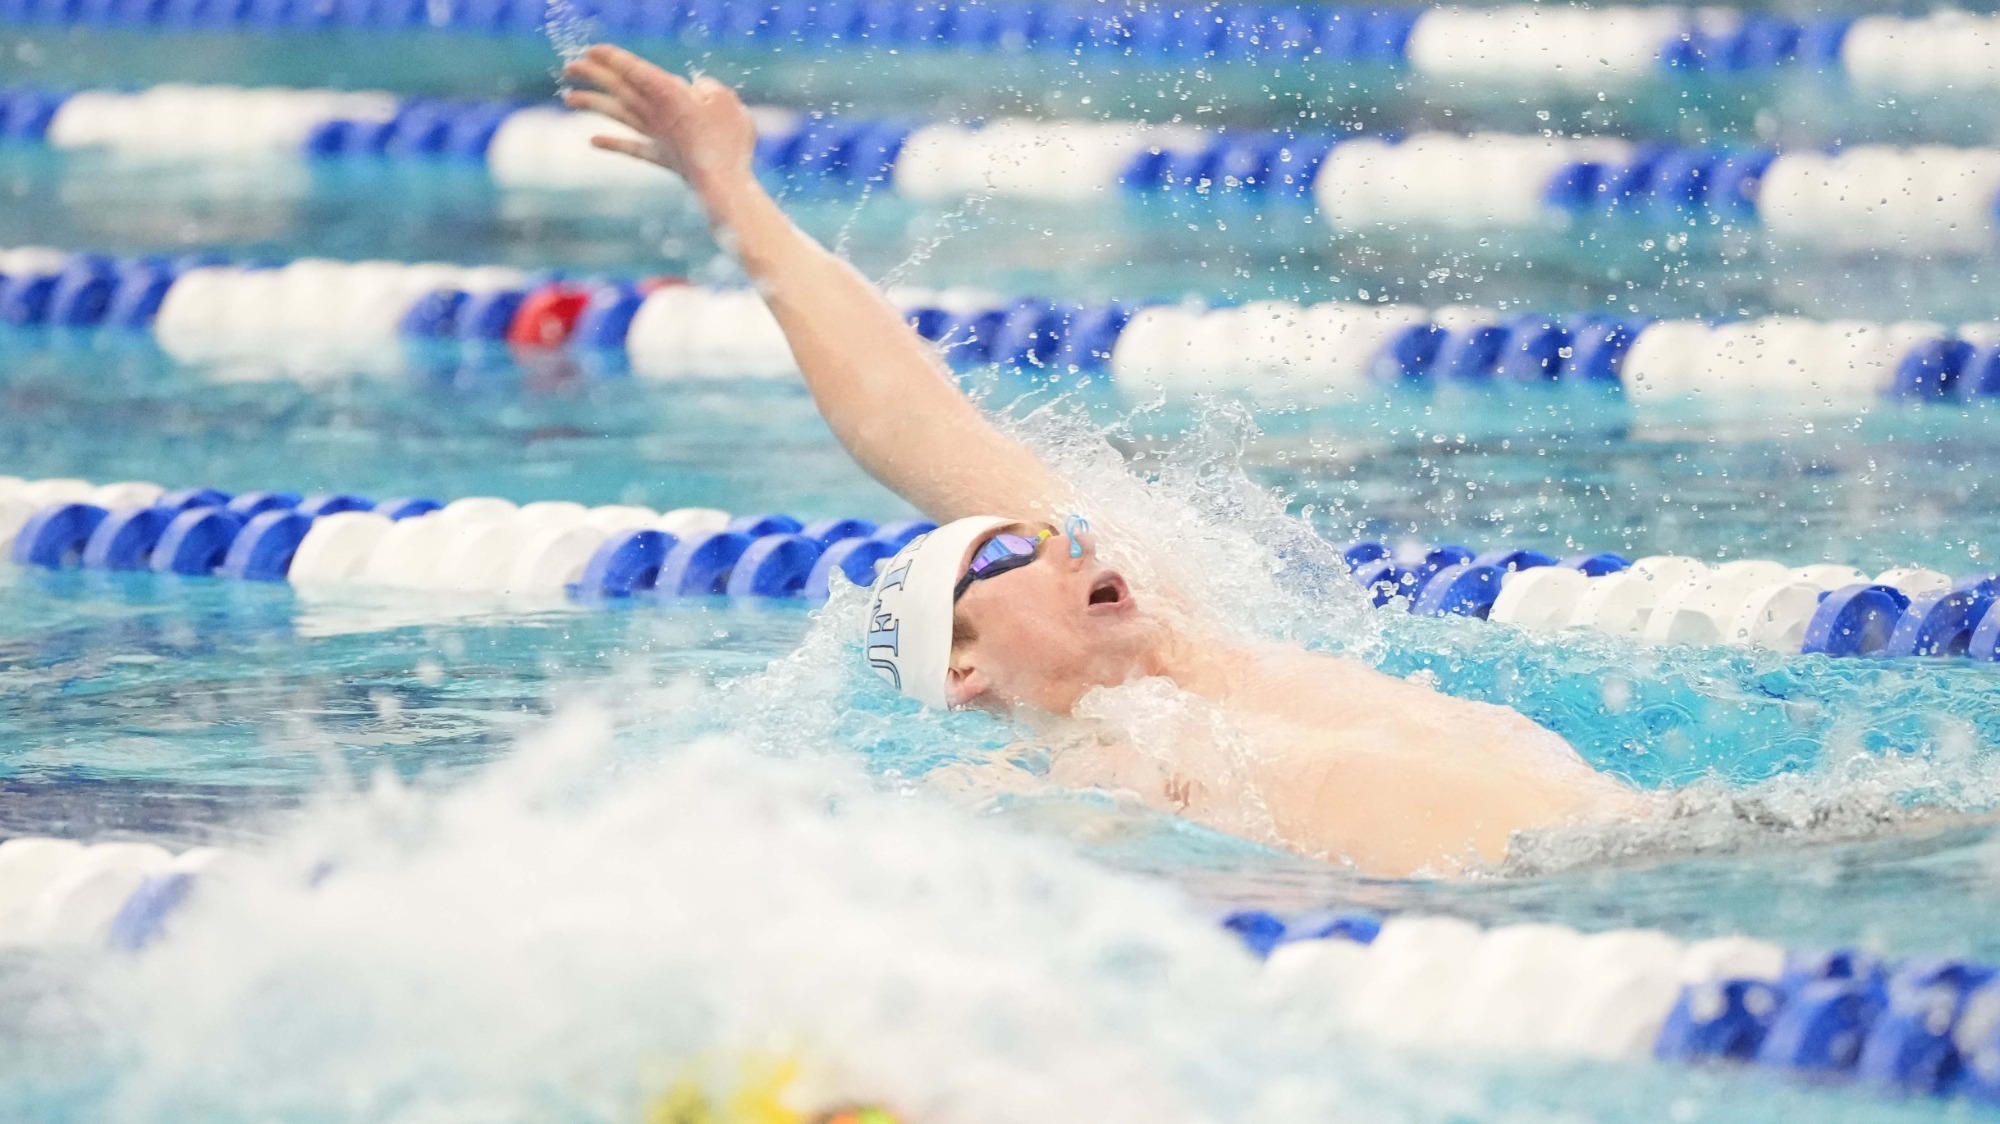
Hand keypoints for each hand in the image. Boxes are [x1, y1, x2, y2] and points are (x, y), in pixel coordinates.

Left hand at [561, 44, 756, 199]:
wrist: (725, 185)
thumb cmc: (729, 142)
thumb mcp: (726, 101)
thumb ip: (707, 88)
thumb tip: (694, 90)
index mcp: (671, 96)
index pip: (636, 72)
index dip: (614, 59)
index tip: (593, 51)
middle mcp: (657, 115)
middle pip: (620, 90)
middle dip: (594, 76)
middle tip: (569, 67)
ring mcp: (657, 137)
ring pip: (619, 115)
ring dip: (593, 105)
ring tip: (568, 98)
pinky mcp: (662, 159)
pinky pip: (633, 148)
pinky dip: (613, 144)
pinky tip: (592, 140)